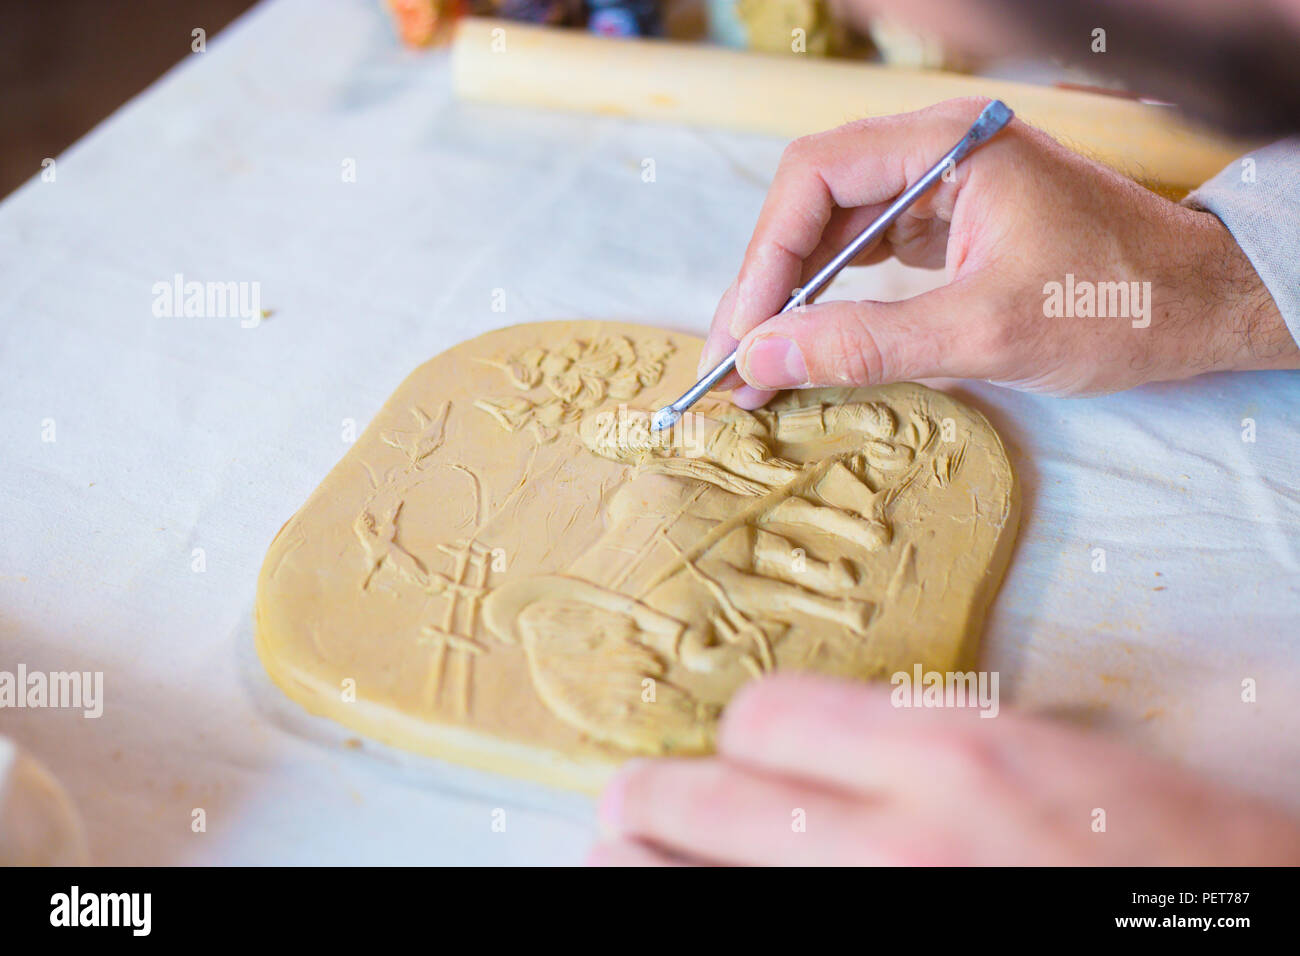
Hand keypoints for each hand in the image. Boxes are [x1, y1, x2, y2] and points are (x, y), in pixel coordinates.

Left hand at [588, 673, 1299, 864]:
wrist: (1230, 918)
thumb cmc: (1158, 859)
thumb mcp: (1055, 765)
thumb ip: (930, 745)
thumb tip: (826, 745)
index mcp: (953, 760)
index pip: (764, 716)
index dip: (741, 733)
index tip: (739, 750)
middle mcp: (894, 844)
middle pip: (695, 798)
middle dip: (651, 796)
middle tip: (632, 803)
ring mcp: (864, 916)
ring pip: (666, 880)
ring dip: (636, 862)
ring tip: (625, 854)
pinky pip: (716, 934)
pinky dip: (684, 907)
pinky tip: (680, 898)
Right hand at [700, 97, 1298, 407]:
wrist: (1203, 309)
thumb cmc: (1120, 304)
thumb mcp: (985, 331)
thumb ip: (867, 343)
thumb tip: (764, 359)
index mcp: (949, 145)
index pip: (816, 178)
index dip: (765, 258)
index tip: (742, 333)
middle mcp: (937, 154)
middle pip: (814, 203)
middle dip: (766, 284)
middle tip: (730, 362)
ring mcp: (943, 190)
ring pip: (834, 232)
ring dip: (791, 298)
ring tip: (755, 363)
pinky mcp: (950, 228)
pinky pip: (866, 255)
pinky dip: (830, 302)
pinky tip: (808, 344)